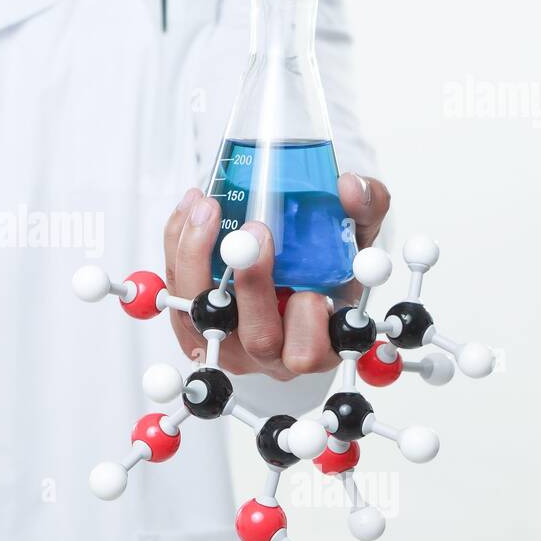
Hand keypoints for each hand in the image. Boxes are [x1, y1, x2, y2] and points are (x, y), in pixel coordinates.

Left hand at [163, 173, 390, 380]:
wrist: (286, 265)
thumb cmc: (324, 264)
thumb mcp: (356, 236)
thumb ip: (366, 209)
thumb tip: (350, 187)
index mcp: (317, 344)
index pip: (309, 352)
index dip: (306, 320)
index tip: (310, 284)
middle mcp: (268, 354)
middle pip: (255, 338)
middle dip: (253, 285)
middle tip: (256, 230)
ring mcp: (224, 344)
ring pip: (201, 315)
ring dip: (199, 257)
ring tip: (208, 206)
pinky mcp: (189, 325)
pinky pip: (174, 292)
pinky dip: (178, 245)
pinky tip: (193, 210)